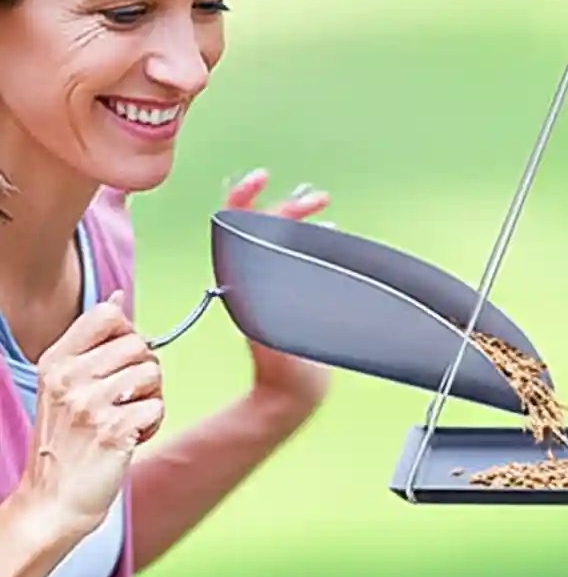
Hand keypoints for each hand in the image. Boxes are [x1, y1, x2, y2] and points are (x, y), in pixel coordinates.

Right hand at [18, 292, 163, 535]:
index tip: (119, 361)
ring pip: (153, 373)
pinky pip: (158, 406)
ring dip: (150, 398)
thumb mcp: (65, 385)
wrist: (53, 500)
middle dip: (143, 370)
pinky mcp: (113, 431)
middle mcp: (69, 379)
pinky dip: (153, 423)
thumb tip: (117, 298)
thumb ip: (92, 341)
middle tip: (123, 399)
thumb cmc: (67, 441)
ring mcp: (89, 405)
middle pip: (139, 343)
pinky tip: (130, 438)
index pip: (107, 315)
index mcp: (56, 361)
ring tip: (125, 419)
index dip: (127, 333)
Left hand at [222, 168, 331, 414]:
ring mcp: (267, 285)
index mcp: (244, 284)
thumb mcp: (274, 341)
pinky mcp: (283, 293)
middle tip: (318, 199)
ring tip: (320, 205)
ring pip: (276, 238)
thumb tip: (267, 278)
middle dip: (287, 206)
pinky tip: (323, 233)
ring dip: (296, 217)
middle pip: (262, 228)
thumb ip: (270, 315)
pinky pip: (289, 254)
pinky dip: (305, 237)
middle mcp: (252, 280)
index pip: (236, 229)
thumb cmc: (283, 373)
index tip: (261, 179)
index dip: (244, 199)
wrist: (289, 396)